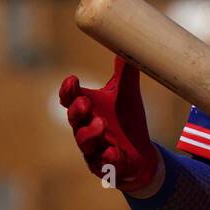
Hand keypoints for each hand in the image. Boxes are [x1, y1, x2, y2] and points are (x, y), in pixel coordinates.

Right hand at [58, 56, 159, 192]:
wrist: (141, 154)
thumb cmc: (126, 121)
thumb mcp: (127, 95)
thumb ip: (124, 73)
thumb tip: (126, 43)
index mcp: (87, 109)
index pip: (70, 99)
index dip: (68, 91)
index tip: (73, 79)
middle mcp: (84, 129)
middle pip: (74, 120)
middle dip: (77, 111)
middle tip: (86, 102)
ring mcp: (93, 149)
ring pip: (85, 142)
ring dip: (90, 133)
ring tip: (100, 124)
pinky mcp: (105, 166)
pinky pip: (103, 164)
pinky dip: (107, 159)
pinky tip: (113, 153)